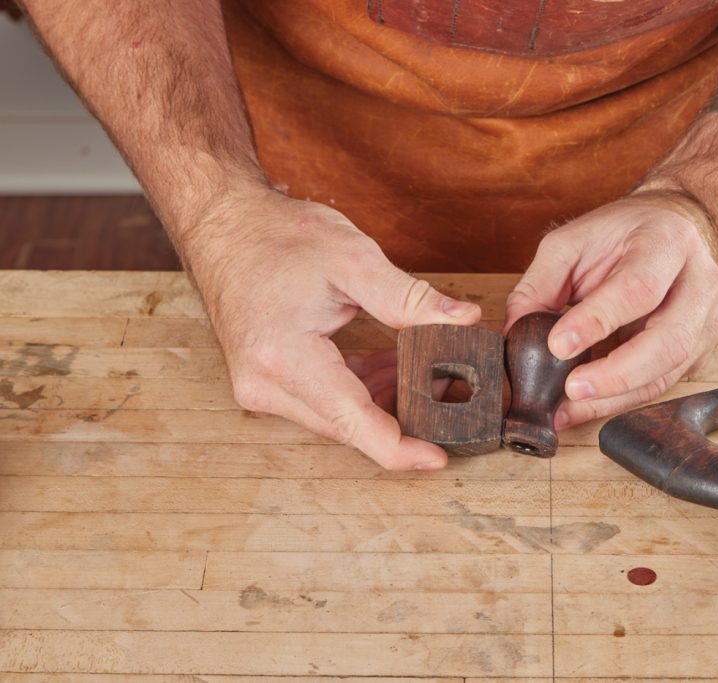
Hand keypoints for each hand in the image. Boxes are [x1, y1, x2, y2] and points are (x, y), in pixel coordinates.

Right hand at [186, 188, 481, 469]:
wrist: (224, 224)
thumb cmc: (276, 235)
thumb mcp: (352, 258)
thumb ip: (410, 297)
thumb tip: (464, 320)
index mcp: (283, 357)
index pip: (351, 422)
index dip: (399, 449)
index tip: (438, 458)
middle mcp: (264, 384)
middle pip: (347, 425)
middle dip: (402, 417)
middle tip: (450, 392)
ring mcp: (260, 388)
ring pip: (337, 417)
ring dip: (384, 402)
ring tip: (427, 371)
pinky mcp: (266, 382)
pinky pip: (323, 402)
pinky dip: (361, 390)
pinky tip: (391, 367)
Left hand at [505, 194, 717, 428]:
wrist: (668, 229)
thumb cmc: (620, 235)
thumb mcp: (571, 243)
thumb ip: (540, 284)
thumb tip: (514, 333)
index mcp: (667, 241)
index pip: (639, 288)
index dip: (598, 320)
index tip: (558, 345)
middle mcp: (699, 281)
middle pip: (669, 340)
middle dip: (617, 373)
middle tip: (571, 389)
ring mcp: (706, 318)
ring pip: (669, 370)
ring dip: (617, 396)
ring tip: (570, 407)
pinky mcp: (701, 348)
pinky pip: (664, 383)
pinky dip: (623, 399)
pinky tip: (587, 406)